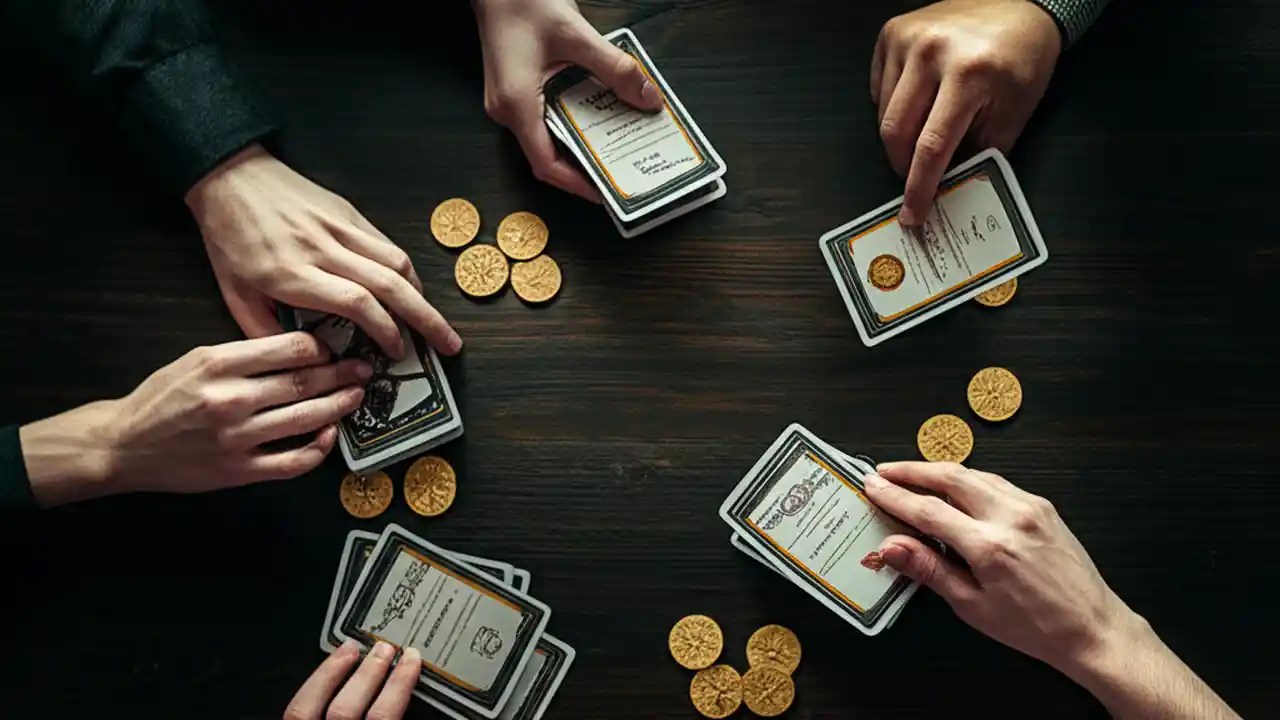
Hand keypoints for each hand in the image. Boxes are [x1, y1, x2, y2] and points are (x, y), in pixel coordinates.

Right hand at [21, 333, 369, 506]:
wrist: (124, 445)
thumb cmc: (161, 398)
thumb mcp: (197, 359)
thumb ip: (244, 354)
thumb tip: (298, 348)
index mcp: (219, 365)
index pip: (290, 348)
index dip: (322, 346)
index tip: (337, 346)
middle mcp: (231, 400)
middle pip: (305, 382)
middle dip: (342, 374)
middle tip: (364, 369)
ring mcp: (237, 438)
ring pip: (306, 419)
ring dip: (339, 406)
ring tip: (356, 396)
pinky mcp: (239, 471)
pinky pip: (292, 462)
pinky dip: (318, 449)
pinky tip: (329, 436)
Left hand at [186, 144, 461, 358]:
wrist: (228, 177)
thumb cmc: (228, 237)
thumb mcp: (234, 293)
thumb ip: (267, 332)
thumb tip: (305, 361)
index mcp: (292, 273)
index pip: (357, 303)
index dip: (386, 330)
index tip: (397, 353)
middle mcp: (323, 248)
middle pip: (391, 285)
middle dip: (426, 319)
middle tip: (448, 345)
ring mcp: (339, 226)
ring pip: (397, 262)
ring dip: (422, 295)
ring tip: (433, 321)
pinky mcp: (348, 212)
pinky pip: (386, 244)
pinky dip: (406, 271)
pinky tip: (412, 290)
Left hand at [284, 641, 422, 719]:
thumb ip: (396, 718)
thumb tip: (414, 702)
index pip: (383, 716)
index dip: (399, 685)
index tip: (411, 660)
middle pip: (346, 708)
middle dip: (367, 673)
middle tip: (384, 648)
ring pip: (307, 707)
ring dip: (330, 672)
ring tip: (349, 648)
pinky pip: (294, 711)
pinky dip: (310, 688)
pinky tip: (322, 674)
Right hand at [472, 0, 662, 199]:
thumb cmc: (522, 1)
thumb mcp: (576, 33)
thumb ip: (614, 68)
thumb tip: (647, 97)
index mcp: (516, 103)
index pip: (546, 163)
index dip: (577, 184)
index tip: (606, 193)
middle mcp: (507, 110)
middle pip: (548, 155)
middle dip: (585, 166)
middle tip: (620, 170)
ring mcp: (508, 103)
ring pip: (547, 138)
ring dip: (580, 144)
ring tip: (614, 148)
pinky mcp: (514, 93)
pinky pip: (544, 120)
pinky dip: (571, 125)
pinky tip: (596, 117)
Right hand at [862, 462, 1134, 672]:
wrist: (1092, 628)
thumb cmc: (1035, 626)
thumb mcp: (973, 606)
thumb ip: (929, 569)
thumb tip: (890, 547)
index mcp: (990, 546)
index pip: (929, 510)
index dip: (894, 496)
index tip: (872, 486)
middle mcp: (1011, 517)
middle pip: (950, 477)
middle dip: (911, 470)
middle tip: (884, 471)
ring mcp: (1031, 506)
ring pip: (974, 473)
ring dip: (938, 470)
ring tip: (910, 474)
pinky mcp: (1043, 506)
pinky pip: (996, 482)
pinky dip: (967, 478)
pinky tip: (953, 485)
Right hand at [871, 0, 1060, 224]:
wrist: (1019, 5)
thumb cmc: (1021, 57)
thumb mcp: (1015, 111)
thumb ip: (982, 152)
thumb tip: (950, 187)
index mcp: (968, 73)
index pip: (932, 146)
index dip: (919, 187)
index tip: (913, 214)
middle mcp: (931, 52)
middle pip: (895, 132)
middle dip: (902, 165)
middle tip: (916, 176)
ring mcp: (907, 38)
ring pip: (882, 112)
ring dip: (899, 135)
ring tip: (925, 130)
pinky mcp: (892, 32)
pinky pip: (878, 88)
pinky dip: (891, 105)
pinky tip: (917, 100)